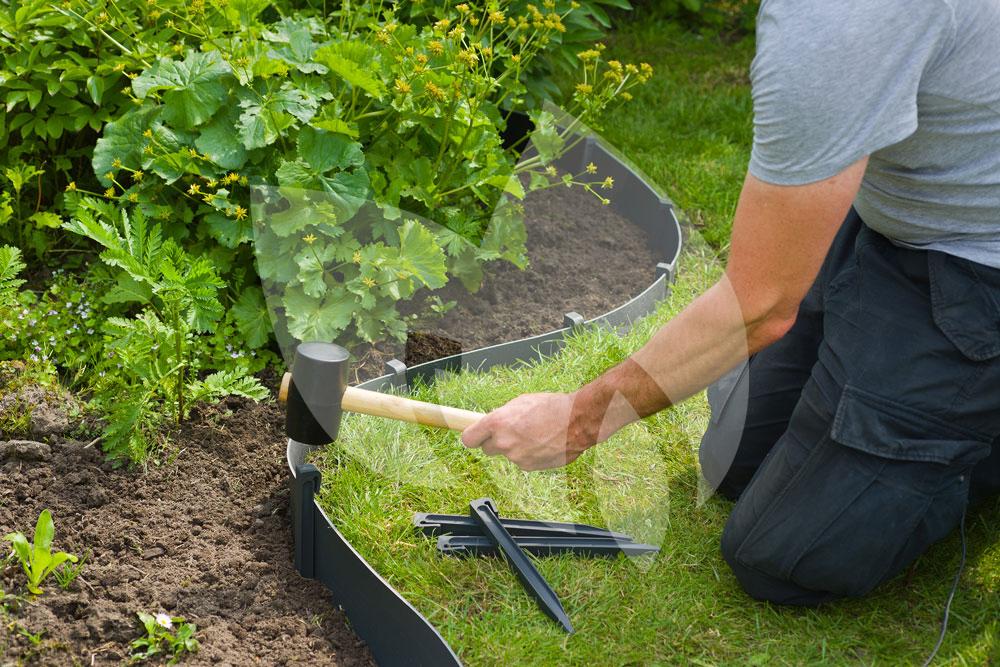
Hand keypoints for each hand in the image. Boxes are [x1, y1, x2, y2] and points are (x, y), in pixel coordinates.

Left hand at [460, 392, 595, 470]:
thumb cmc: (551, 407)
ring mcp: (516, 457)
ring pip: (508, 454)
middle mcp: (503, 442)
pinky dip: (530, 454)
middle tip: (511, 432)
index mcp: (497, 423)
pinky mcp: (529, 467)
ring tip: (536, 434)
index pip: (468, 439)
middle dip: (495, 442)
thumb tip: (494, 424)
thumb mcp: (520, 402)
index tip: (474, 436)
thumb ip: (502, 415)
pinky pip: (523, 461)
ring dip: (517, 447)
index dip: (472, 437)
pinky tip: (543, 443)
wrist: (578, 421)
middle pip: (486, 449)